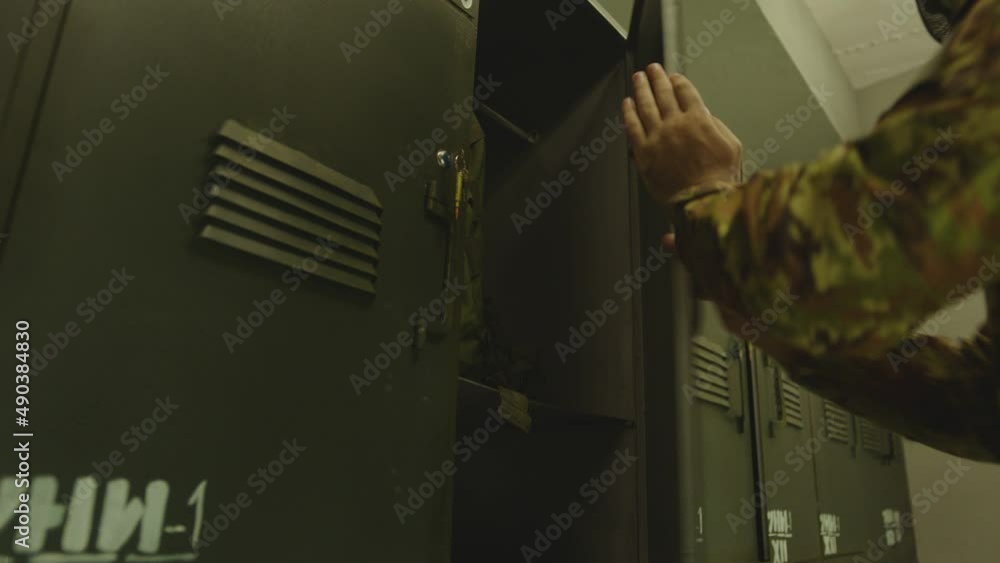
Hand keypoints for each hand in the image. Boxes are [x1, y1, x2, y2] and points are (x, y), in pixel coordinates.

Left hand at [623, 64, 742, 204]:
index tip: (673, 77)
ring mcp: (658, 137)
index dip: (678, 82)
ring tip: (638, 78)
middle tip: (652, 69)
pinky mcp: (644, 152)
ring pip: (646, 105)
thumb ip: (717, 126)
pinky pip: (633, 126)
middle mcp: (676, 124)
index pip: (685, 92)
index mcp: (699, 120)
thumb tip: (706, 117)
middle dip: (657, 78)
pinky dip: (629, 112)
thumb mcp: (732, 145)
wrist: (701, 199)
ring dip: (641, 88)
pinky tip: (627, 103)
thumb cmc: (718, 178)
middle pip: (663, 93)